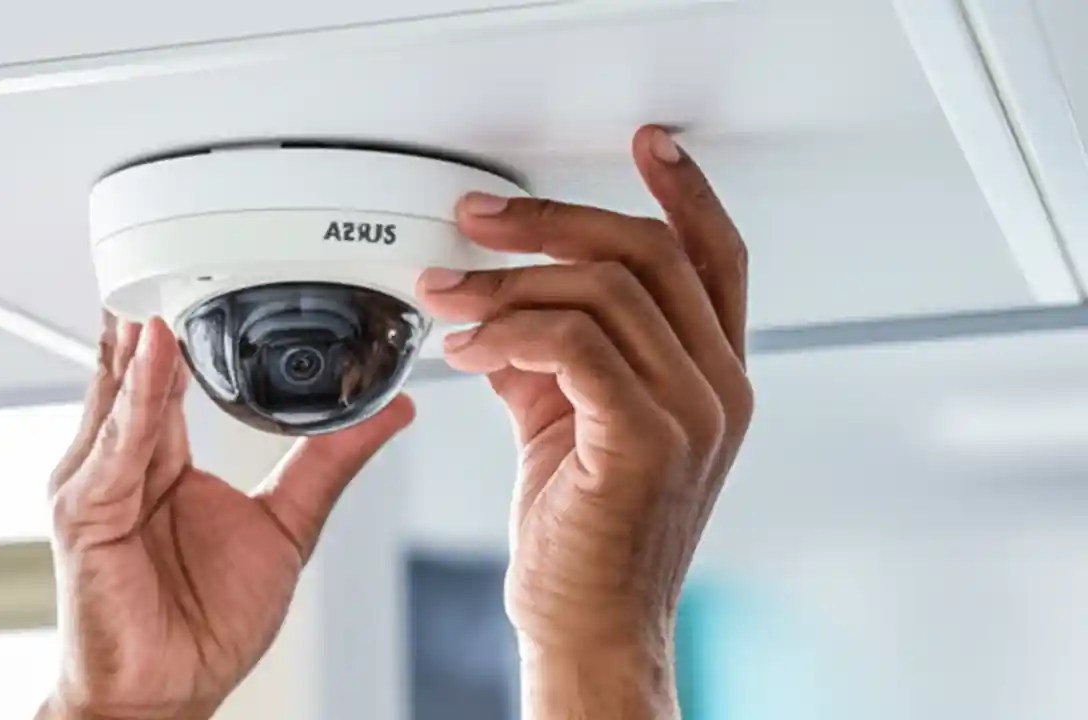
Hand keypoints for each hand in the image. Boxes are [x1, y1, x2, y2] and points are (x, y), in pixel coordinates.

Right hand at [38, 316, 413, 719]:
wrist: (169, 688)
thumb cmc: (207, 620)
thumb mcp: (289, 523)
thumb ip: (331, 461)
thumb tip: (388, 411)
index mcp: (159, 461)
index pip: (167, 380)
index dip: (183, 334)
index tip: (213, 282)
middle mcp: (120, 463)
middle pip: (135, 374)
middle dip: (155, 322)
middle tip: (179, 263)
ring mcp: (95, 483)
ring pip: (122, 397)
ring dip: (143, 347)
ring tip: (168, 297)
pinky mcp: (83, 512)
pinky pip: (116, 445)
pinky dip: (136, 400)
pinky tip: (153, 361)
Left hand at [416, 126, 752, 718]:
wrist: (590, 628)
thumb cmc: (585, 536)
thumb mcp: (572, 421)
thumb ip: (554, 352)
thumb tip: (504, 294)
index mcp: (712, 377)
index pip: (715, 258)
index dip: (685, 193)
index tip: (648, 147)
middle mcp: (718, 388)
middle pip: (649, 253)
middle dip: (552, 220)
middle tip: (479, 219)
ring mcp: (691, 414)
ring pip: (604, 290)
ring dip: (507, 281)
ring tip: (448, 296)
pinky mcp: (646, 441)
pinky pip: (575, 344)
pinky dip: (510, 330)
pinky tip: (468, 347)